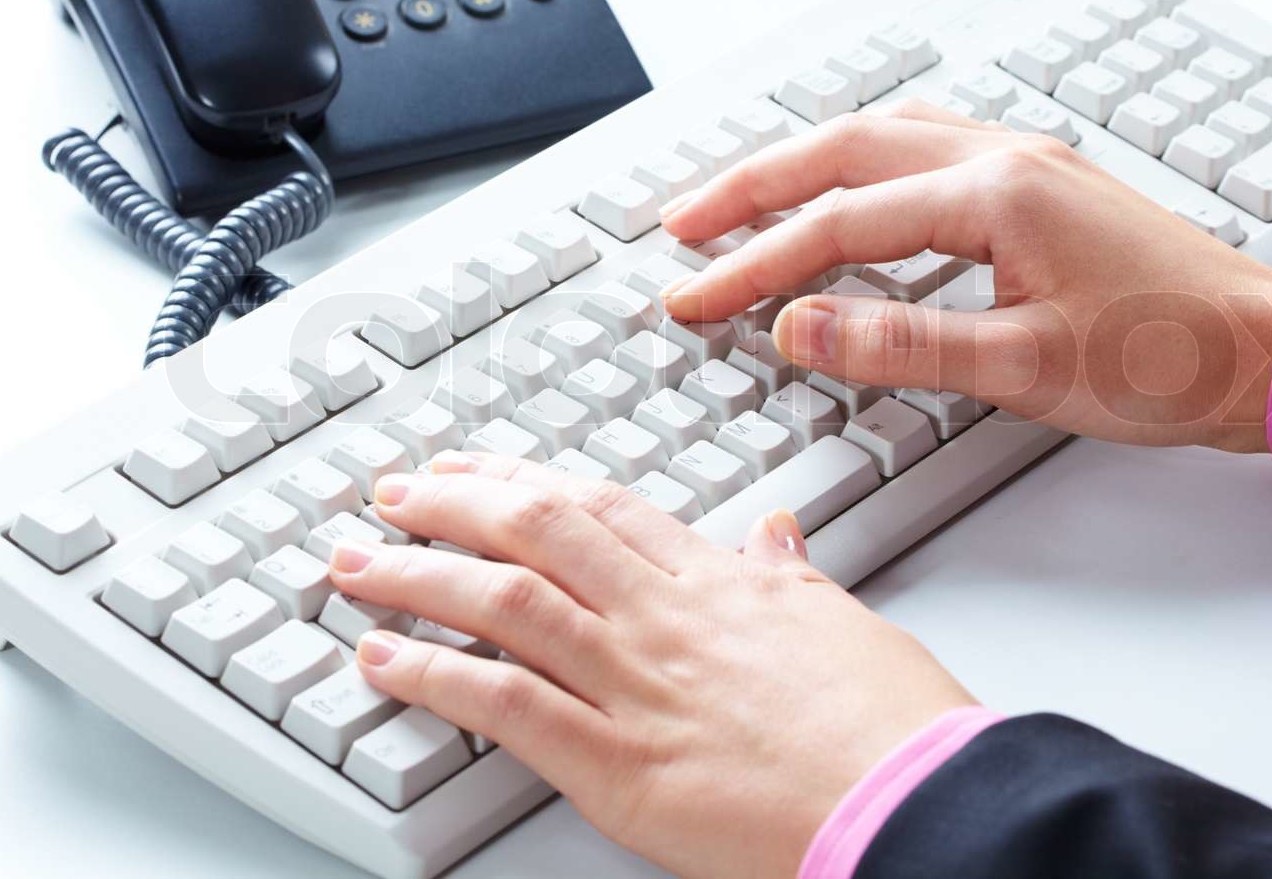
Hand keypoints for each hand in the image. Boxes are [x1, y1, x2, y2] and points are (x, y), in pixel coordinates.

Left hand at [329, 452, 973, 878]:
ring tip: (357, 564)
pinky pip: (507, 705)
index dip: (522, 481)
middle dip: (451, 506)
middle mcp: (664, 618)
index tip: (474, 470)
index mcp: (717, 583)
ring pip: (504, 602)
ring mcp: (635, 686)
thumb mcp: (843, 624)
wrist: (913, 801)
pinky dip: (435, 677)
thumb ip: (791, 577)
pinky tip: (383, 659)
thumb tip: (776, 535)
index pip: (598, 508)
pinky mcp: (617, 765)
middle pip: (536, 533)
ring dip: (417, 577)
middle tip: (392, 496)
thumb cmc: (890, 722)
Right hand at [659, 101, 1271, 452]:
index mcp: (996, 195)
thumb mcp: (1024, 367)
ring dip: (806, 164)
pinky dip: (866, 166)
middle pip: (845, 151)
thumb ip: (901, 344)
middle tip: (682, 222)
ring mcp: (1027, 163)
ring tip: (744, 196)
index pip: (839, 226)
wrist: (1267, 350)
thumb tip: (799, 328)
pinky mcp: (1042, 186)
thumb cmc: (1169, 359)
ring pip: (885, 137)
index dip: (756, 265)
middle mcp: (1006, 158)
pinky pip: (928, 151)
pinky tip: (854, 187)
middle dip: (753, 186)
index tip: (696, 296)